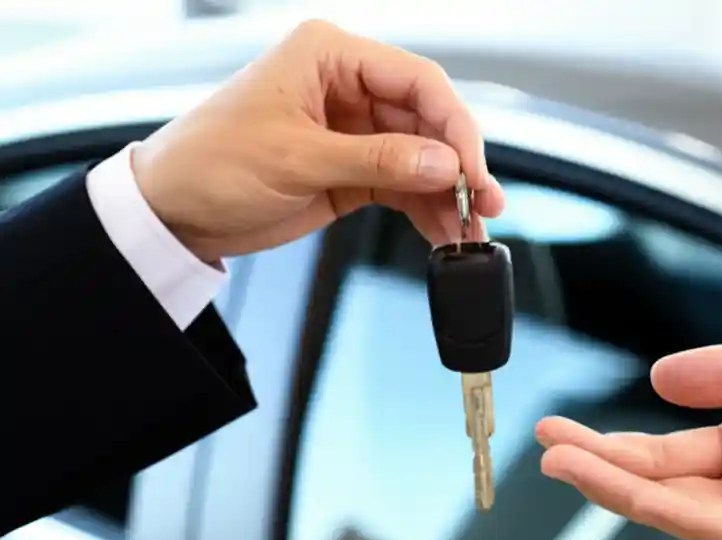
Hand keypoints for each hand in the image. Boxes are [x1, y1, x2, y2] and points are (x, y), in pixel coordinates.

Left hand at [131, 20, 502, 262]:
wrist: (170, 212)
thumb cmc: (209, 163)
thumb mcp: (298, 159)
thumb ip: (378, 160)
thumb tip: (444, 163)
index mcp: (329, 56)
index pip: (417, 81)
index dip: (454, 125)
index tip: (472, 169)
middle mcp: (346, 85)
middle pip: (428, 119)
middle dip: (458, 164)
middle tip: (481, 202)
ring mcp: (352, 128)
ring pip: (422, 156)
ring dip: (447, 193)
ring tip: (467, 227)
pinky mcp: (351, 168)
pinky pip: (404, 184)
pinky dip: (425, 209)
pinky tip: (442, 232)